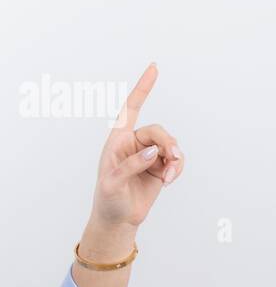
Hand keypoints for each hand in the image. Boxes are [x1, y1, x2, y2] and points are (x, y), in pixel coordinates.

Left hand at [92, 63, 183, 228]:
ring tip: (168, 178)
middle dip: (168, 144)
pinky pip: (177, 159)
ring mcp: (148, 153)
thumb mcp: (111, 183)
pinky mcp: (160, 165)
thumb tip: (153, 152)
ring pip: (171, 145)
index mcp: (116, 140)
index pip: (130, 109)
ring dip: (174, 160)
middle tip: (172, 159)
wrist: (118, 219)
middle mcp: (133, 143)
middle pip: (158, 131)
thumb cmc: (108, 199)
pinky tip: (169, 181)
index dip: (142, 88)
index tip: (153, 68)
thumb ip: (130, 165)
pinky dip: (178, 168)